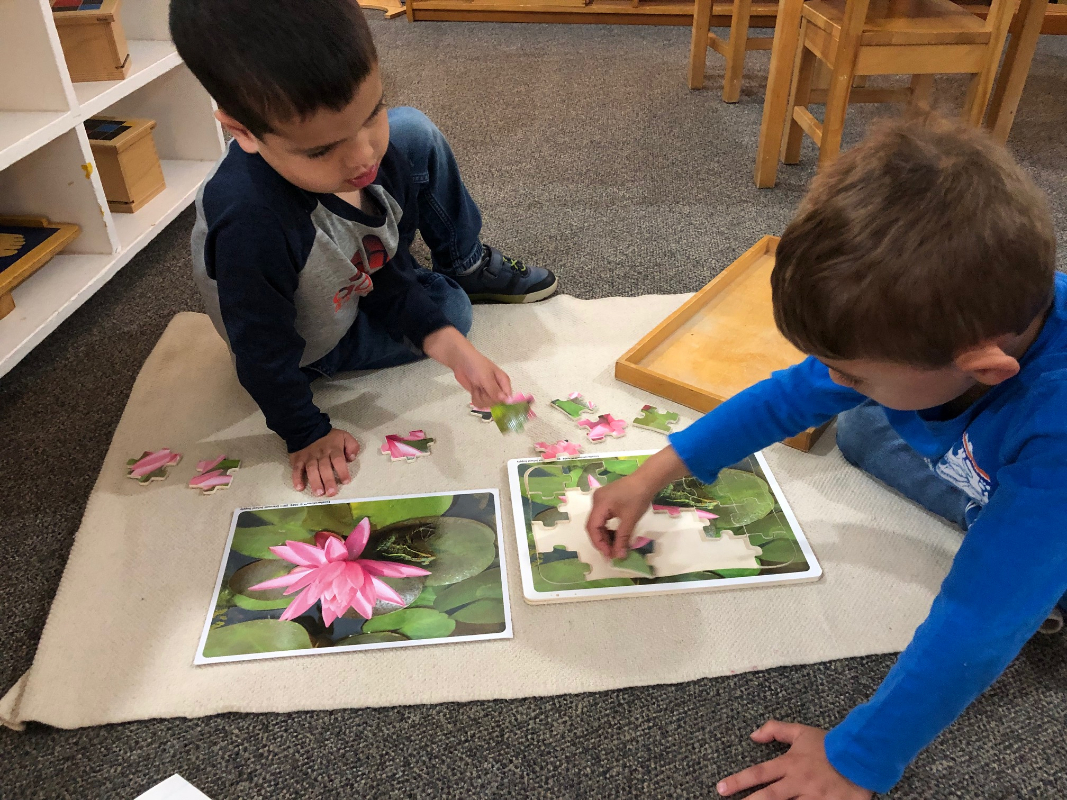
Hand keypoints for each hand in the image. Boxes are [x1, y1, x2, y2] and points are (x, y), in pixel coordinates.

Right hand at [289, 428, 359, 496]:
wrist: (307, 429)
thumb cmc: (329, 437)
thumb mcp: (344, 436)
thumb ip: (352, 446)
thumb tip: (351, 458)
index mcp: (333, 449)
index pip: (338, 460)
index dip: (342, 471)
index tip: (346, 481)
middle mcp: (321, 454)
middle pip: (325, 467)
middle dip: (328, 480)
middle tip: (331, 492)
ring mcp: (308, 457)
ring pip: (311, 469)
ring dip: (315, 481)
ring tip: (319, 493)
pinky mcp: (298, 460)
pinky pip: (296, 469)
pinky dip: (297, 478)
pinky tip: (299, 487)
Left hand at [423, 326, 511, 407]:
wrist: (461, 361)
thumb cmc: (476, 365)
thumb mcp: (486, 377)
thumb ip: (495, 390)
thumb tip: (507, 401)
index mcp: (504, 382)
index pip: (508, 397)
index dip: (501, 400)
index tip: (491, 396)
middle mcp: (498, 388)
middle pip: (497, 403)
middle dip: (487, 397)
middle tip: (481, 387)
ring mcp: (488, 392)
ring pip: (487, 404)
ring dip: (480, 397)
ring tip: (477, 386)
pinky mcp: (480, 395)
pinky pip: (480, 404)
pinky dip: (475, 398)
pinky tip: (474, 390)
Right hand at [586, 446, 690, 559]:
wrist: (647, 480)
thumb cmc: (638, 498)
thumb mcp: (630, 520)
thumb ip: (622, 538)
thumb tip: (619, 556)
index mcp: (599, 504)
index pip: (592, 527)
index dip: (599, 543)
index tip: (609, 555)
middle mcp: (596, 501)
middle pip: (594, 525)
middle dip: (602, 541)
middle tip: (612, 554)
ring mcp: (601, 499)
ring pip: (598, 522)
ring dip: (606, 535)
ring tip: (615, 547)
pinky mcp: (607, 499)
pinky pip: (603, 517)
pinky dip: (609, 528)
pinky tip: (616, 535)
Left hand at [716, 721, 872, 799]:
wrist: (863, 755)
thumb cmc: (831, 745)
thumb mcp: (801, 732)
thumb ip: (776, 730)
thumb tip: (753, 734)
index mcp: (790, 764)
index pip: (759, 773)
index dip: (738, 781)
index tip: (721, 788)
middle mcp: (799, 782)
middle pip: (769, 797)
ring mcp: (814, 797)